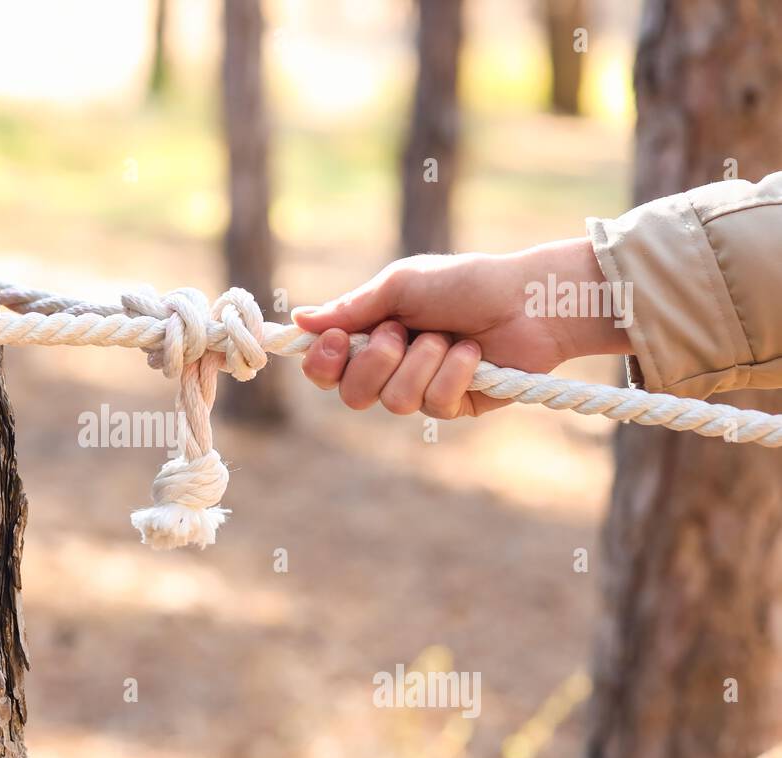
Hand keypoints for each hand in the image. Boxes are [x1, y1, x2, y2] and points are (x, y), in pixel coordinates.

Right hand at [293, 237, 630, 418]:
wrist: (528, 299)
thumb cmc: (464, 283)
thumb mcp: (399, 286)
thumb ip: (350, 308)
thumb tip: (298, 319)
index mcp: (372, 336)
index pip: (326, 369)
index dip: (323, 363)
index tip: (338, 340)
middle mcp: (391, 368)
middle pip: (351, 394)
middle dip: (376, 362)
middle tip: (402, 331)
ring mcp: (422, 389)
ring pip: (394, 402)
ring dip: (421, 362)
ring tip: (447, 337)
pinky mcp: (455, 405)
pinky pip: (434, 404)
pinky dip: (453, 372)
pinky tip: (474, 354)